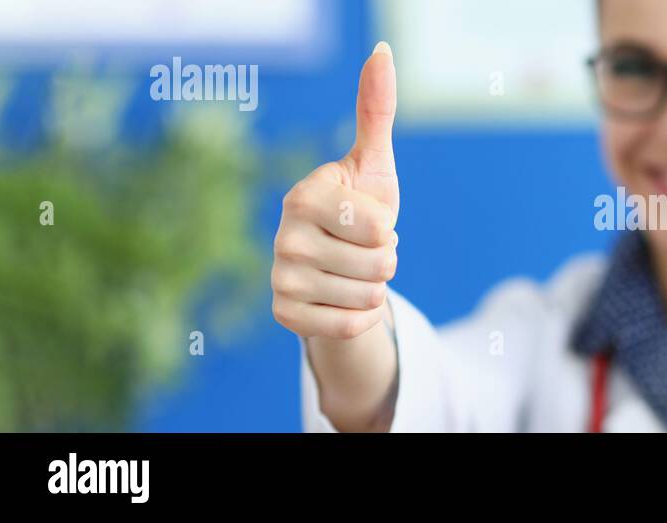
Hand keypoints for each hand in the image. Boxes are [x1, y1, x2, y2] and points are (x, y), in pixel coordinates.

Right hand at [272, 42, 399, 339]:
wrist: (341, 269)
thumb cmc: (361, 210)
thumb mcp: (375, 165)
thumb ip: (376, 111)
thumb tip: (381, 52)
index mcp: (304, 194)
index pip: (378, 225)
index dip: (387, 228)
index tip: (367, 220)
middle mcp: (283, 234)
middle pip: (379, 263)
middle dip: (387, 260)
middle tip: (363, 250)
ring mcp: (279, 276)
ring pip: (368, 296)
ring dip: (375, 288)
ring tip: (354, 272)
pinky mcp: (283, 314)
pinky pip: (351, 325)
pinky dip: (361, 317)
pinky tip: (344, 300)